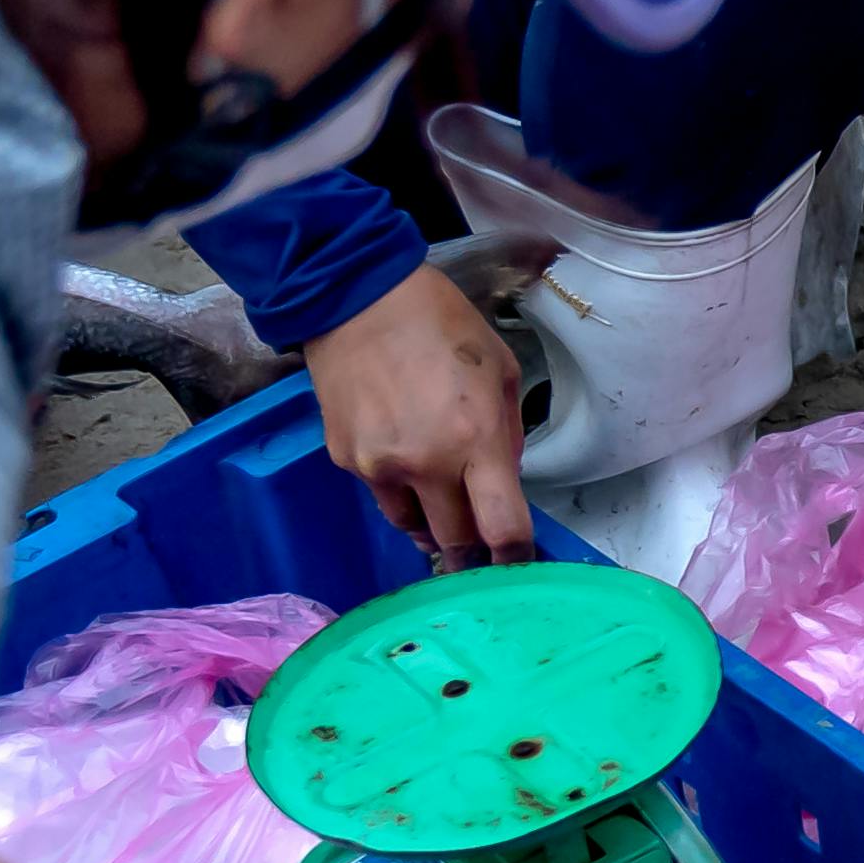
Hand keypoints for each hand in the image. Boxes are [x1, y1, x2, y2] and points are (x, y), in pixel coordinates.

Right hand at [307, 260, 535, 567]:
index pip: (502, 527)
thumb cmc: (441, 325)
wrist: (357, 298)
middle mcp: (426, 465)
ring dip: (432, 522)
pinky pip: (381, 493)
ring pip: (412, 527)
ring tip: (439, 493)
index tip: (517, 564)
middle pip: (455, 540)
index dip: (514, 557)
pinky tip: (400, 449)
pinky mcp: (346, 461)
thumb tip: (504, 481)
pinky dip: (397, 487)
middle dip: (472, 545)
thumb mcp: (501, 370)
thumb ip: (509, 435)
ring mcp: (380, 467)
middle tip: (480, 537)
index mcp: (475, 441)